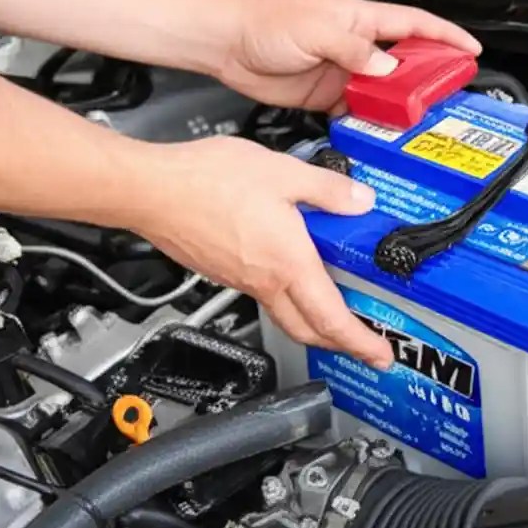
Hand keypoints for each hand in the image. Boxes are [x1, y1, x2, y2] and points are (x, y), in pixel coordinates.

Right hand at [128, 136, 393, 368]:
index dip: (361, 343)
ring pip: (285, 315)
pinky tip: (293, 277)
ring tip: (335, 315)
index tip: (380, 356)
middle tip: (365, 346)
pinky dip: (287, 299)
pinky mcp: (222, 271)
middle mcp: (264, 281)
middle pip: (308, 330)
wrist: (148, 189)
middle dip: (341, 344)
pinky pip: (263, 296)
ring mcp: (240, 280)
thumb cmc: (204, 181)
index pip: (332, 319)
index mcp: (288, 264)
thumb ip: (327, 189)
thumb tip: (362, 202)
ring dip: (314, 322)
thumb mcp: (282, 172)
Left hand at [218, 0, 480, 111]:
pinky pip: (358, 112)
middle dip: (429, 80)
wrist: (227, 42)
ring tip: (415, 122)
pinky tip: (378, 132)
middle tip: (446, 99)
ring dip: (398, 107)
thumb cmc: (266, 21)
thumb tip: (386, 68)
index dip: (446, 37)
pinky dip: (370, 123)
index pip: (415, 25)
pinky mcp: (328, 95)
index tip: (469, 51)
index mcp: (361, 20)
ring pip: (384, 92)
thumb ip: (354, 51)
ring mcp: (344, 72)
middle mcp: (357, 46)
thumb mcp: (316, 30)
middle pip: (406, 64)